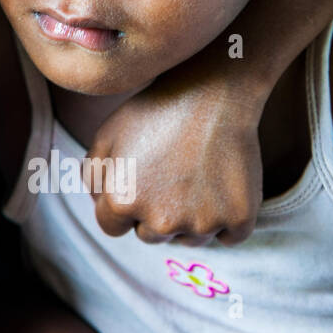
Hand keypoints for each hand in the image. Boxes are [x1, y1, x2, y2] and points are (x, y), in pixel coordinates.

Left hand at [86, 77, 263, 245]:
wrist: (211, 94)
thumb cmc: (155, 112)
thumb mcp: (106, 136)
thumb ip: (93, 176)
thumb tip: (100, 205)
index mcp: (122, 202)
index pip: (112, 227)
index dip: (123, 205)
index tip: (139, 184)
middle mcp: (161, 221)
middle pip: (150, 235)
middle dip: (154, 213)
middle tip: (169, 176)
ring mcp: (202, 223)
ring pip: (189, 238)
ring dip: (190, 218)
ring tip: (195, 176)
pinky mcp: (239, 219)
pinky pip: (228, 237)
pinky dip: (226, 218)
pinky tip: (220, 186)